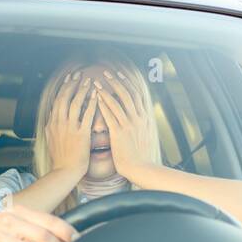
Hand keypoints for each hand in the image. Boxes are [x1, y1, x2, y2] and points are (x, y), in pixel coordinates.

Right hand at [45, 71, 96, 178]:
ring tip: (88, 81)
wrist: (64, 172)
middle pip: (64, 97)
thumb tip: (50, 121)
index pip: (56, 101)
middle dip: (71, 84)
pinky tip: (97, 95)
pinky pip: (86, 114)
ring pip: (74, 103)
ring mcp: (69, 128)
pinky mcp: (80, 134)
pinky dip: (91, 103)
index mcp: (51, 124)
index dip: (63, 88)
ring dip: (82, 90)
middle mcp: (58, 123)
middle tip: (78, 75)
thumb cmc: (61, 160)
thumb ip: (51, 129)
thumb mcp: (51, 141)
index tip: (69, 79)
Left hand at [96, 69, 154, 184]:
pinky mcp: (119, 133)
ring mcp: (129, 125)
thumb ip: (141, 123)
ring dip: (106, 90)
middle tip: (107, 73)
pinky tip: (96, 99)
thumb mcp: (144, 135)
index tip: (120, 75)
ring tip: (97, 82)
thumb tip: (138, 116)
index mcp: (144, 117)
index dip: (127, 83)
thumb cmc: (141, 155)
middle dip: (116, 82)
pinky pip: (110, 116)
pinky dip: (104, 105)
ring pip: (117, 102)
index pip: (136, 95)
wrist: (142, 168)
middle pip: (127, 94)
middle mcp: (138, 118)